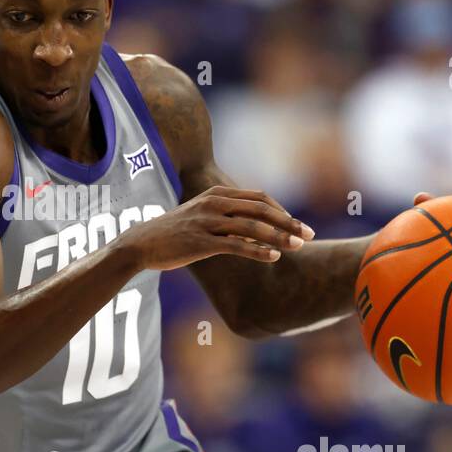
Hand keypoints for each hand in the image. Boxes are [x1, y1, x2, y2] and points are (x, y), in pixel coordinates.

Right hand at [124, 185, 314, 270]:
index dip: (283, 211)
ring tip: (299, 247)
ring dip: (280, 236)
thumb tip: (253, 228)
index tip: (299, 225)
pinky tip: (274, 257)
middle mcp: (215, 203)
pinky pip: (236, 244)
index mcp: (217, 194)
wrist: (141, 243)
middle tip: (310, 234)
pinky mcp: (201, 241)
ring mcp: (208, 221)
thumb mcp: (202, 216)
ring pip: (253, 226)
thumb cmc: (174, 232)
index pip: (260, 198)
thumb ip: (227, 217)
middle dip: (289, 222)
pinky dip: (258, 250)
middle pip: (262, 209)